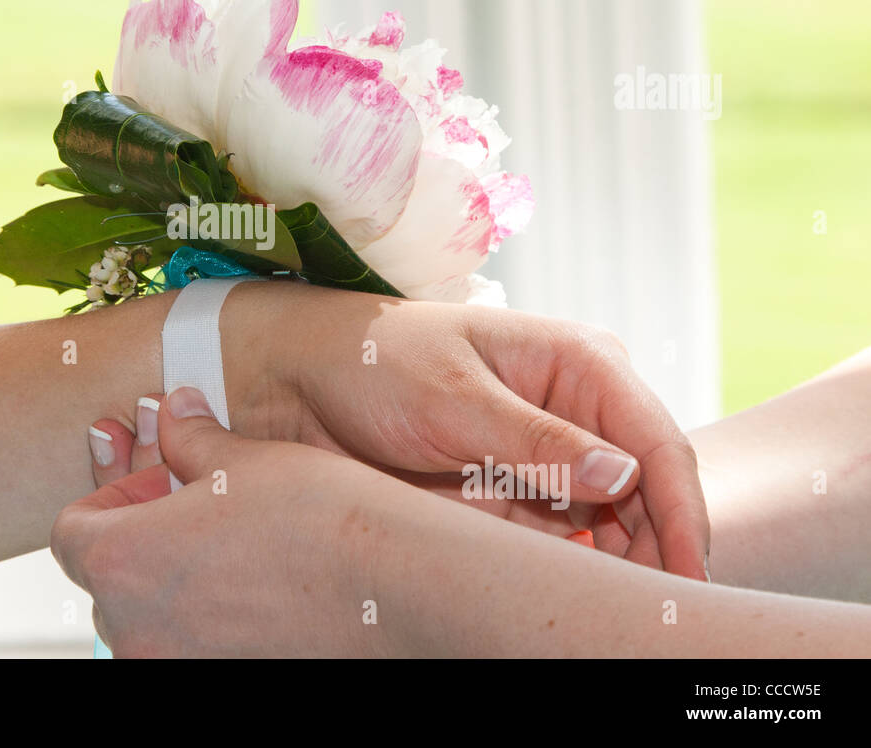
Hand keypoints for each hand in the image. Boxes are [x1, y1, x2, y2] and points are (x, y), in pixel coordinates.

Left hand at [61, 387, 411, 657]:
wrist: (398, 588)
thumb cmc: (318, 521)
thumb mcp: (240, 460)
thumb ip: (187, 439)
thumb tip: (172, 412)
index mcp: (120, 563)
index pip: (71, 531)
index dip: (113, 497)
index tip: (159, 482)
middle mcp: (135, 633)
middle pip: (109, 582)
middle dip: (143, 541)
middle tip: (199, 511)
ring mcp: (178, 669)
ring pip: (151, 624)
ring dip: (176, 586)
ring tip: (235, 550)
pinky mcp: (223, 685)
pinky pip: (193, 651)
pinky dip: (210, 625)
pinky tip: (262, 590)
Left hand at [193, 285, 707, 579]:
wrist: (300, 382)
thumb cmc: (375, 365)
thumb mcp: (451, 398)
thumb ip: (534, 440)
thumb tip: (623, 475)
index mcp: (578, 363)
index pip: (655, 442)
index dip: (680, 512)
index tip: (687, 576)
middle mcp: (578, 410)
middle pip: (647, 491)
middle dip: (659, 550)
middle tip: (651, 619)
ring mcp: (551, 457)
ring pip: (617, 525)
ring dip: (623, 570)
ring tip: (614, 623)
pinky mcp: (520, 495)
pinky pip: (569, 543)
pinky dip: (579, 573)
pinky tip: (574, 605)